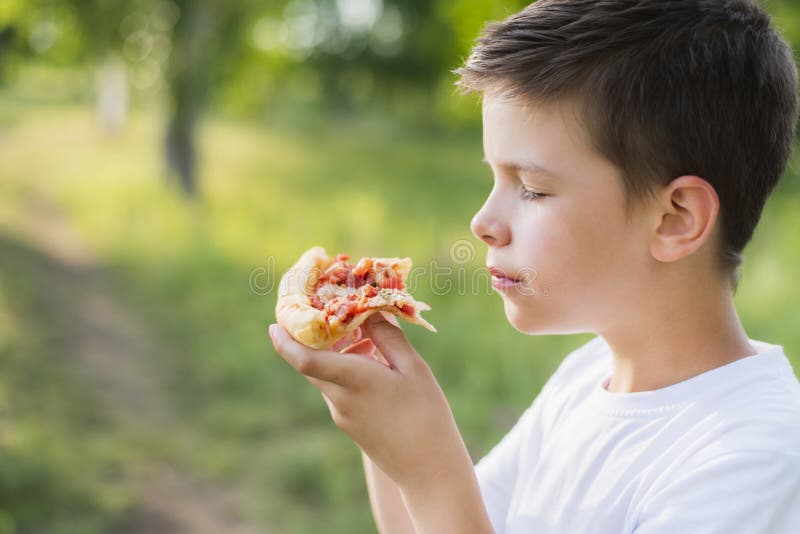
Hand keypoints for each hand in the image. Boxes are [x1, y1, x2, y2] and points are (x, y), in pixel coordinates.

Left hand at [268, 313, 467, 491]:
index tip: (273, 325)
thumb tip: (368, 311)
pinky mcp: (349, 425)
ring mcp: (342, 415)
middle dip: (313, 339)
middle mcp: (340, 399)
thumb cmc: (426, 415)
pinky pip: (338, 390)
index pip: (305, 360)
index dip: (284, 342)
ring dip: (335, 353)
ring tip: (368, 339)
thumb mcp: (413, 368)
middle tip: (330, 315)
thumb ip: (387, 337)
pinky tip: (374, 364)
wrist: (428, 470)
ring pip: (326, 376)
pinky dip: (346, 370)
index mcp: (354, 381)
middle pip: (311, 364)